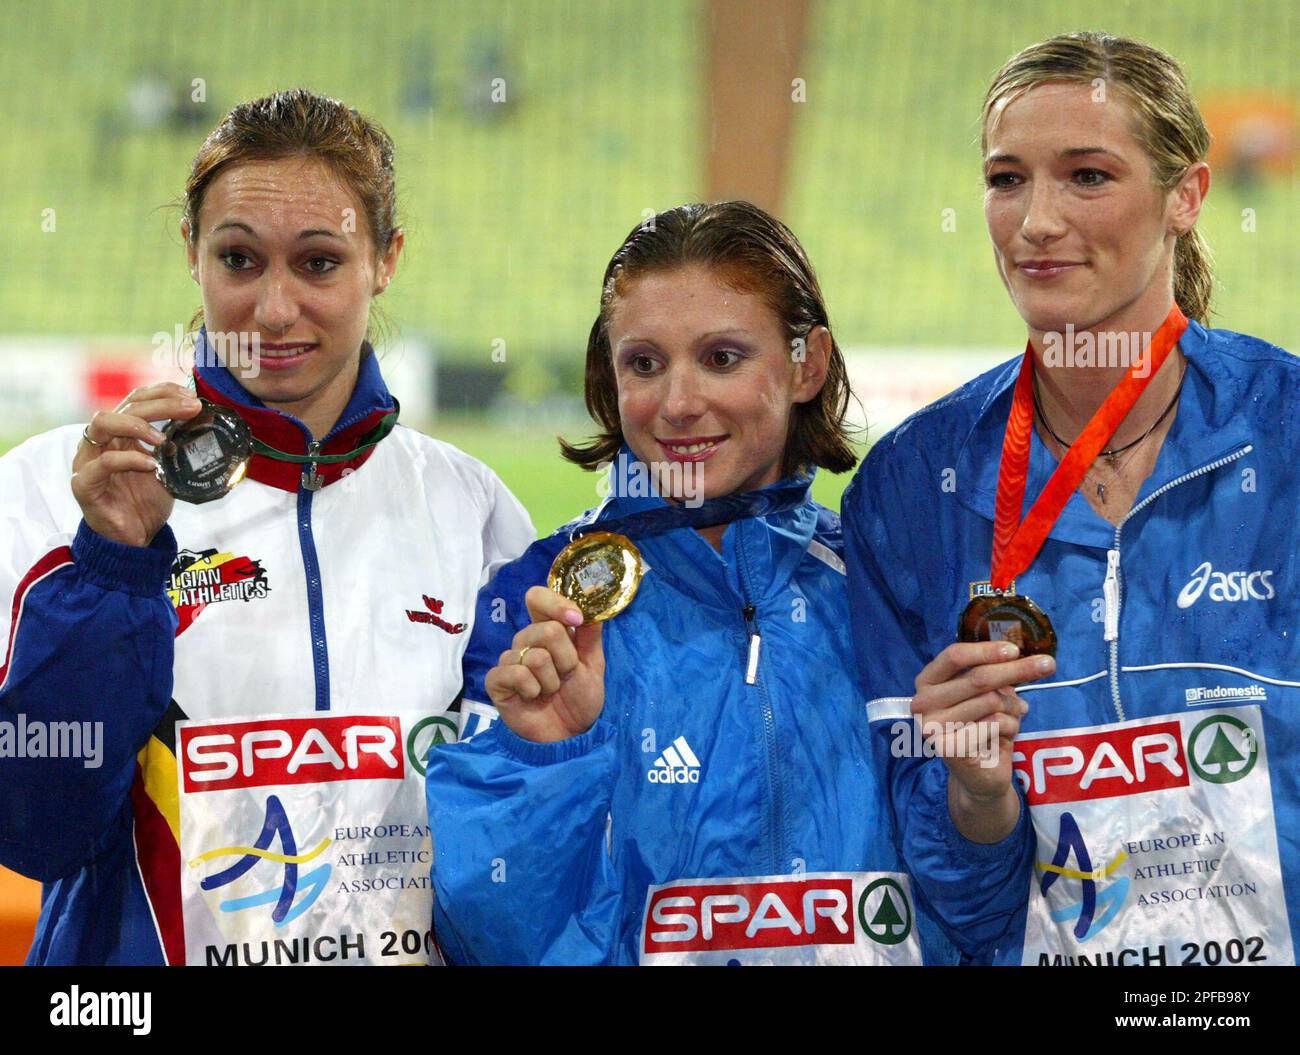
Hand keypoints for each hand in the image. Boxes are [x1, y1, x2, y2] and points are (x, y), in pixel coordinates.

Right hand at [71, 383, 202, 547]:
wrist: (133, 538)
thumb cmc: (146, 501)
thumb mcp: (168, 468)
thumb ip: (178, 446)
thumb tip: (205, 423)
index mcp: (120, 433)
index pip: (136, 399)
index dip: (162, 392)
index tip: (190, 397)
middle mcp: (101, 441)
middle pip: (125, 407)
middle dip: (161, 404)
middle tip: (191, 408)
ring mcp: (89, 460)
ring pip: (102, 423)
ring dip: (137, 425)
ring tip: (163, 439)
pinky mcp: (84, 485)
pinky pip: (102, 464)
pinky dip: (129, 460)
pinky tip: (151, 466)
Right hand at [485, 586, 605, 743]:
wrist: (569, 735)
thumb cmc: (580, 698)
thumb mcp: (594, 665)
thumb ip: (590, 635)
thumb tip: (589, 606)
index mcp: (548, 630)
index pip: (538, 598)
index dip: (556, 603)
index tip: (576, 619)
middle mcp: (526, 641)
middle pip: (546, 630)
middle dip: (566, 659)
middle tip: (566, 676)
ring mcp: (509, 660)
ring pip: (535, 656)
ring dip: (552, 680)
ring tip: (550, 691)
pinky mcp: (496, 681)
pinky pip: (515, 673)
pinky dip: (532, 689)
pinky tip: (532, 698)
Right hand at [912, 641, 1054, 842]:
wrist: (981, 775)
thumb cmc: (983, 727)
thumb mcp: (988, 694)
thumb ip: (997, 675)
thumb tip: (1030, 658)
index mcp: (928, 681)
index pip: (954, 655)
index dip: (986, 650)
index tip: (1016, 649)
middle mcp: (923, 701)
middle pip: (978, 677)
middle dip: (1017, 670)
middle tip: (1048, 665)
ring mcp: (932, 726)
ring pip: (992, 700)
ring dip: (1013, 708)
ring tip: (1013, 717)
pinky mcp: (949, 747)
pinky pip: (995, 724)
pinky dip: (1010, 727)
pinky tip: (1005, 736)